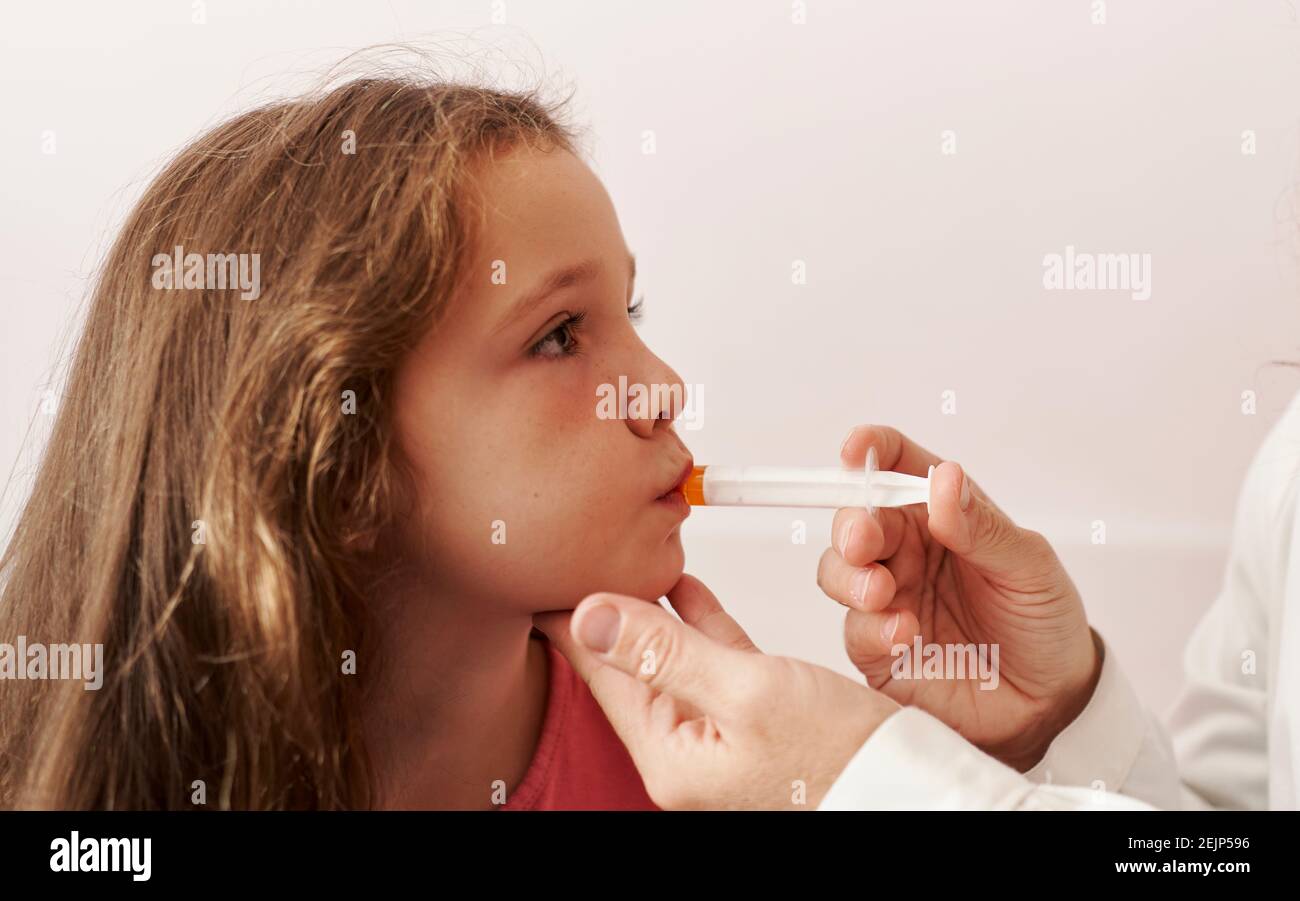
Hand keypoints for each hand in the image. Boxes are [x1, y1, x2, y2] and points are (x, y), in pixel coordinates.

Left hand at [533, 573, 898, 809]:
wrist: (914, 789)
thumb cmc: (841, 758)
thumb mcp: (746, 692)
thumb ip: (665, 651)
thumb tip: (591, 614)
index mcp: (669, 752)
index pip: (600, 671)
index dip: (570, 615)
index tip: (546, 569)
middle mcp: (687, 747)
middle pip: (628, 662)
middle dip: (606, 605)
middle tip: (579, 550)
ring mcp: (722, 732)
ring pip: (670, 654)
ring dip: (652, 605)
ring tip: (625, 555)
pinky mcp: (758, 715)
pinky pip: (713, 658)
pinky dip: (699, 619)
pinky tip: (686, 585)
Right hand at [817, 425, 1100, 769]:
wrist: (1051, 703)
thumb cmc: (1043, 622)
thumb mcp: (1029, 566)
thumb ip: (983, 526)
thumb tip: (944, 479)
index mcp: (940, 515)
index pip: (897, 468)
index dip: (871, 450)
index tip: (856, 448)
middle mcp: (906, 551)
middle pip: (854, 520)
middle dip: (851, 526)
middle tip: (864, 541)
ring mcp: (889, 599)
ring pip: (837, 571)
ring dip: (850, 576)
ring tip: (882, 592)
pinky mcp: (878, 649)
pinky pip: (854, 629)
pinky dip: (871, 627)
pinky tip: (903, 632)